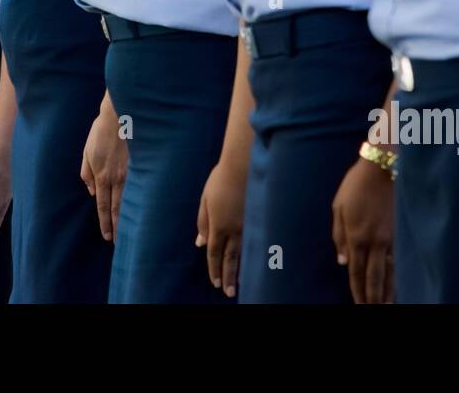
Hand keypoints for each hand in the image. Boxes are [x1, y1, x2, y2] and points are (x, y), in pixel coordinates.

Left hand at [80, 106, 128, 241]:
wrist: (121, 117)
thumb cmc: (101, 133)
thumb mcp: (86, 152)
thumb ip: (87, 174)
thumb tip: (91, 192)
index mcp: (101, 176)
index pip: (102, 206)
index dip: (104, 222)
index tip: (107, 236)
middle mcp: (116, 178)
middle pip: (116, 209)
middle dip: (117, 227)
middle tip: (119, 242)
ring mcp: (130, 174)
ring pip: (129, 202)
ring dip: (128, 219)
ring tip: (129, 233)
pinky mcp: (140, 168)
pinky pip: (138, 190)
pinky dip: (138, 203)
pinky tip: (141, 212)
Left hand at [196, 160, 245, 297]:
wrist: (243, 164)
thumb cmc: (220, 179)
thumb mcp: (205, 200)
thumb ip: (203, 222)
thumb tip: (200, 242)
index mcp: (218, 225)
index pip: (214, 253)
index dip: (214, 269)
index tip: (215, 283)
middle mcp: (234, 229)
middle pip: (230, 259)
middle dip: (228, 276)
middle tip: (229, 292)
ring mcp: (249, 224)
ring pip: (244, 252)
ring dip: (241, 269)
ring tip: (240, 283)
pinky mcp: (258, 218)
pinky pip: (253, 241)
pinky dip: (251, 254)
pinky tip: (252, 261)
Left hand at [332, 158, 394, 302]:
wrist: (383, 167)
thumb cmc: (356, 185)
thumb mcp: (338, 207)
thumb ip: (338, 236)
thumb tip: (341, 262)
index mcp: (355, 236)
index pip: (355, 271)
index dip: (357, 290)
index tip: (359, 304)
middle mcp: (373, 241)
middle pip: (374, 277)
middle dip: (373, 297)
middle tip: (373, 310)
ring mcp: (390, 238)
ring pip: (390, 271)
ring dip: (388, 291)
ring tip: (387, 305)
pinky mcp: (401, 231)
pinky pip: (398, 259)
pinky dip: (398, 274)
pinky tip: (398, 284)